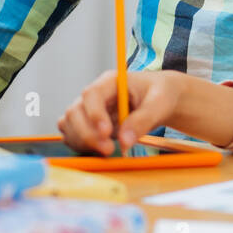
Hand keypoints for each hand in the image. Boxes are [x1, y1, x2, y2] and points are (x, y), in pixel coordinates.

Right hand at [57, 69, 195, 155]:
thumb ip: (143, 119)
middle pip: (75, 111)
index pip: (92, 94)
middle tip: (109, 149)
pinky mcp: (88, 125)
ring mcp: (89, 110)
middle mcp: (95, 95)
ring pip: (70, 124)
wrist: (162, 100)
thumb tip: (125, 141)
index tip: (107, 133)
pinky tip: (99, 150)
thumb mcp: (160, 103)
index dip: (95, 114)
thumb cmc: (162, 94)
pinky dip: (81, 145)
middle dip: (87, 133)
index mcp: (111, 81)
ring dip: (82, 141)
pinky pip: (73, 135)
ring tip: (107, 151)